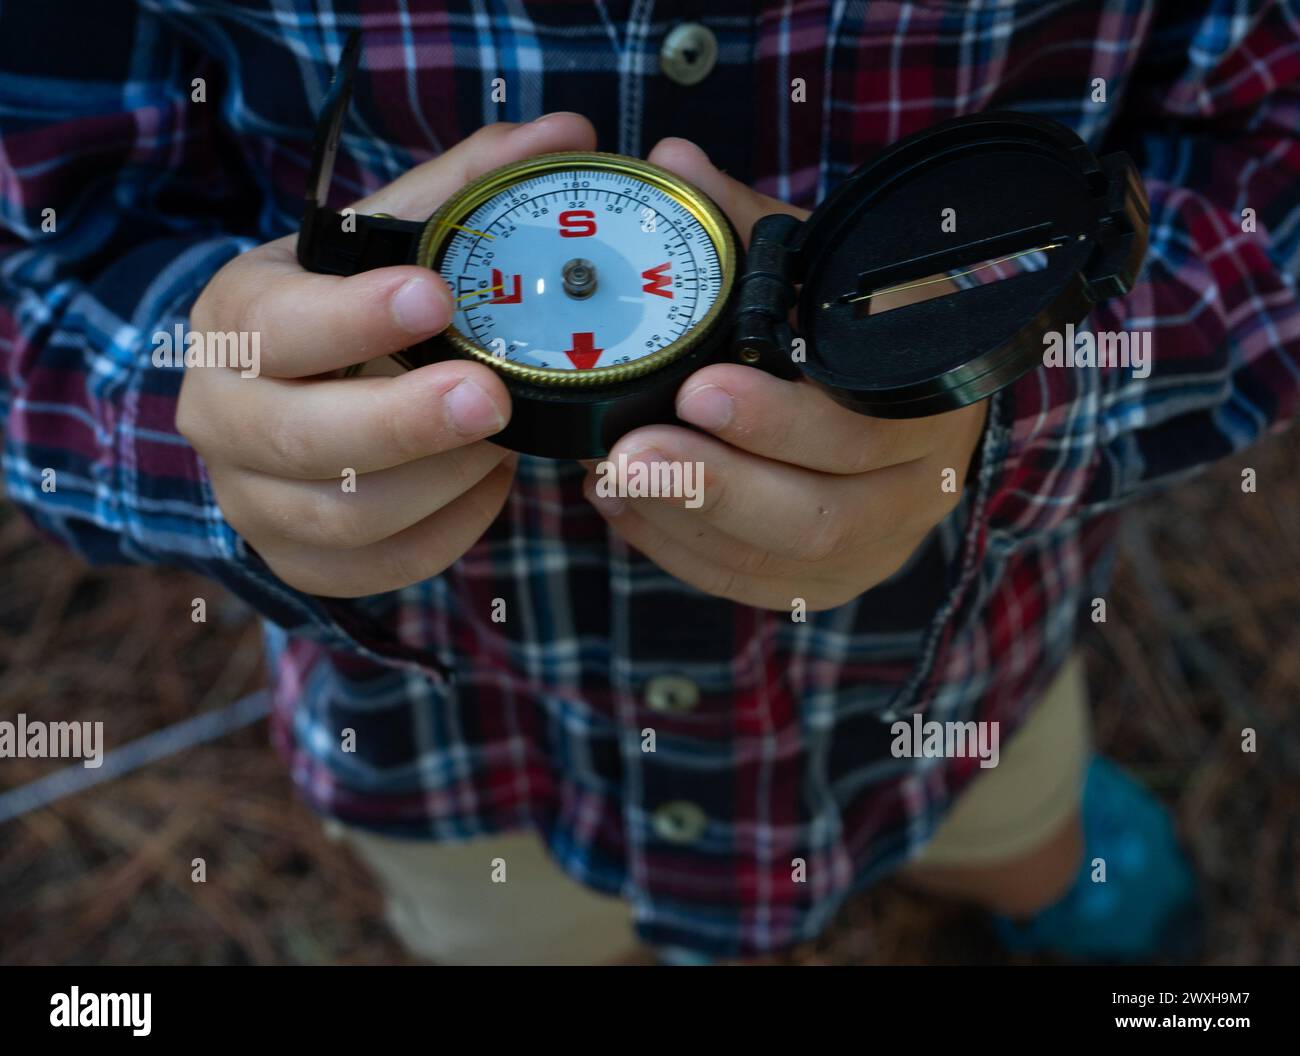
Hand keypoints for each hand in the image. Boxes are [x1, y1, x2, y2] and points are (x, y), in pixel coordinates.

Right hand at [178, 115, 597, 596]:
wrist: (286, 394)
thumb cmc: (346, 309)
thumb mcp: (384, 243)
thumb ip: (465, 191)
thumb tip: (567, 136)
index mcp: (237, 321)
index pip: (277, 325)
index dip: (353, 317)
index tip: (434, 296)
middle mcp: (223, 417)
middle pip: (302, 439)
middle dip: (403, 422)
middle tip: (492, 397)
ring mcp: (253, 502)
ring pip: (344, 515)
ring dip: (441, 481)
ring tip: (507, 440)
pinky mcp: (297, 563)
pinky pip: (375, 568)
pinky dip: (446, 532)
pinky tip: (488, 488)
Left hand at [582, 137, 988, 611]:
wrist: (905, 400)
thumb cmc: (855, 324)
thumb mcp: (819, 267)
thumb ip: (748, 225)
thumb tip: (673, 162)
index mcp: (930, 398)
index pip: (864, 425)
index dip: (781, 419)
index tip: (696, 386)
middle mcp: (918, 483)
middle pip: (821, 514)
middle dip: (714, 484)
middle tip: (626, 450)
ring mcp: (877, 544)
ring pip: (780, 560)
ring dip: (683, 519)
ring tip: (607, 473)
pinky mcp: (829, 581)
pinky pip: (750, 583)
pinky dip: (678, 548)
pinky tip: (621, 505)